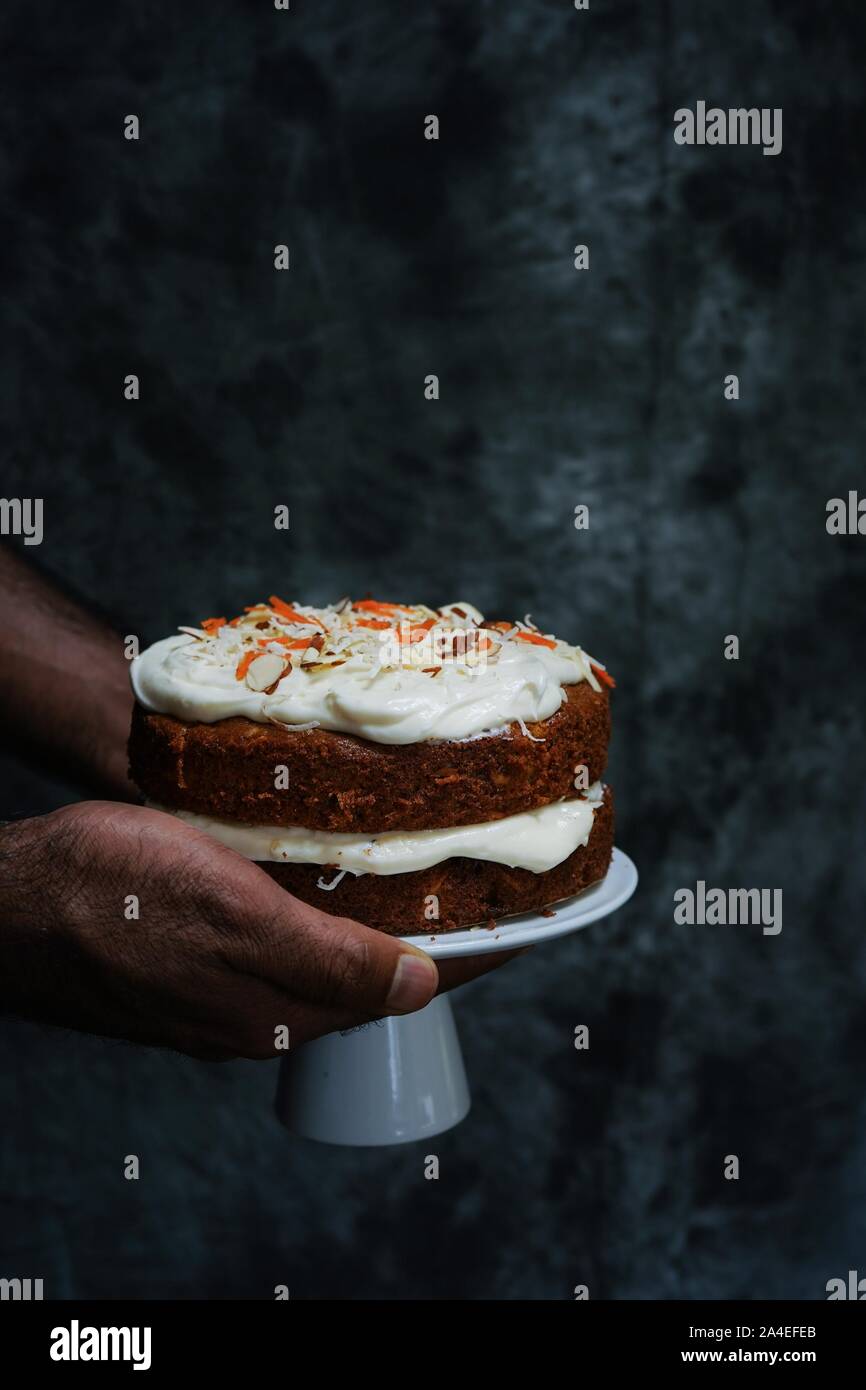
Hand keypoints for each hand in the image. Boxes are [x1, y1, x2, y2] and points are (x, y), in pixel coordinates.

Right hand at [0, 802, 521, 1059]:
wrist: (8, 906)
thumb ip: (328, 958)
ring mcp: (226, 997)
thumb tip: (422, 987)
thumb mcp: (232, 916)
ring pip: (332, 964)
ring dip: (381, 927)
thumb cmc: (111, 895)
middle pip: (377, 979)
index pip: (410, 987)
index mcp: (281, 1009)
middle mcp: (261, 1015)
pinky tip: (330, 881)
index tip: (532, 920)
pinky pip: (286, 951)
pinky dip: (327, 920)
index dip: (476, 953)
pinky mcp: (195, 971)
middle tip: (485, 884)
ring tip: (424, 876)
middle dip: (436, 939)